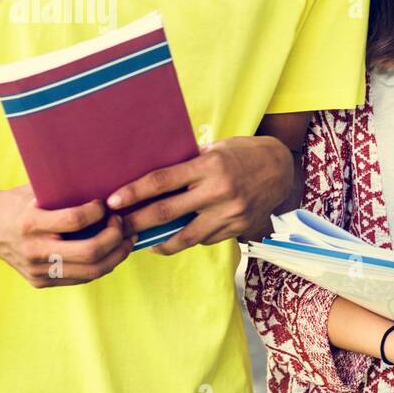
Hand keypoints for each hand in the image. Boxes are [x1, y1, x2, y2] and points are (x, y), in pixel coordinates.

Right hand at [0, 186, 133, 287]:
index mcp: (30, 223)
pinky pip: (81, 278)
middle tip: (124, 224)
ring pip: (91, 271)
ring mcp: (37, 269)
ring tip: (126, 240)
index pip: (75, 220)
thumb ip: (65, 189)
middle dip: (116, 238)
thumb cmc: (17, 202)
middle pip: (90, 252)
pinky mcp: (40, 281)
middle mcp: (33, 249)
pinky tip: (111, 252)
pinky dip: (101, 265)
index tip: (106, 204)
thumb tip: (104, 182)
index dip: (98, 212)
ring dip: (116, 256)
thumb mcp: (35, 189)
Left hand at [108, 136, 293, 255]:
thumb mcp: (215, 150)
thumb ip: (188, 164)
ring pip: (184, 236)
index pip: (162, 181)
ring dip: (159, 242)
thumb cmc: (242, 154)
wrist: (281, 169)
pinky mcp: (238, 228)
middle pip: (166, 213)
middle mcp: (218, 191)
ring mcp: (229, 213)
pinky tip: (179, 236)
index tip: (112, 202)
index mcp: (209, 166)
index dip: (134, 193)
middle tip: (116, 228)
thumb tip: (151, 179)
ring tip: (143, 242)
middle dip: (136, 223)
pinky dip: (189, 238)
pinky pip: (205, 239)